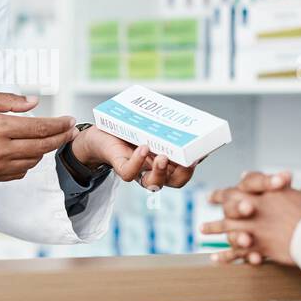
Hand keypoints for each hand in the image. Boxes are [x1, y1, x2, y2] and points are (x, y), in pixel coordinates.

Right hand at [0, 92, 78, 182]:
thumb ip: (10, 101)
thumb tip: (34, 103)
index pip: (40, 128)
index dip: (59, 125)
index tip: (70, 121)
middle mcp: (1, 149)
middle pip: (43, 146)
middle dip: (60, 138)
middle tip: (70, 131)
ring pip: (34, 161)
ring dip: (43, 150)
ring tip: (45, 138)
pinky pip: (20, 172)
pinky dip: (28, 162)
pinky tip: (26, 151)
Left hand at [70, 126, 197, 189]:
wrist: (98, 134)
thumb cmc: (127, 130)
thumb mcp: (150, 126)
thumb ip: (167, 125)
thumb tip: (190, 116)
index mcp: (166, 162)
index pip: (186, 169)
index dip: (196, 163)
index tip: (202, 151)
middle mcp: (154, 170)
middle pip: (176, 182)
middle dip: (184, 174)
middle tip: (188, 161)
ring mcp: (138, 171)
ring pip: (153, 183)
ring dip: (161, 173)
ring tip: (163, 157)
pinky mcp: (121, 167)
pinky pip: (130, 173)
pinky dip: (138, 162)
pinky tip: (143, 148)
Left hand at [202, 170, 300, 265]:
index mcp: (269, 194)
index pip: (253, 181)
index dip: (245, 180)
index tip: (242, 176)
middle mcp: (256, 208)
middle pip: (232, 201)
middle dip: (221, 199)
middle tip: (210, 197)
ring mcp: (253, 227)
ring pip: (227, 227)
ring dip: (213, 228)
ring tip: (202, 228)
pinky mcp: (255, 246)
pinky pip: (236, 251)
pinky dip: (225, 256)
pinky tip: (214, 258)